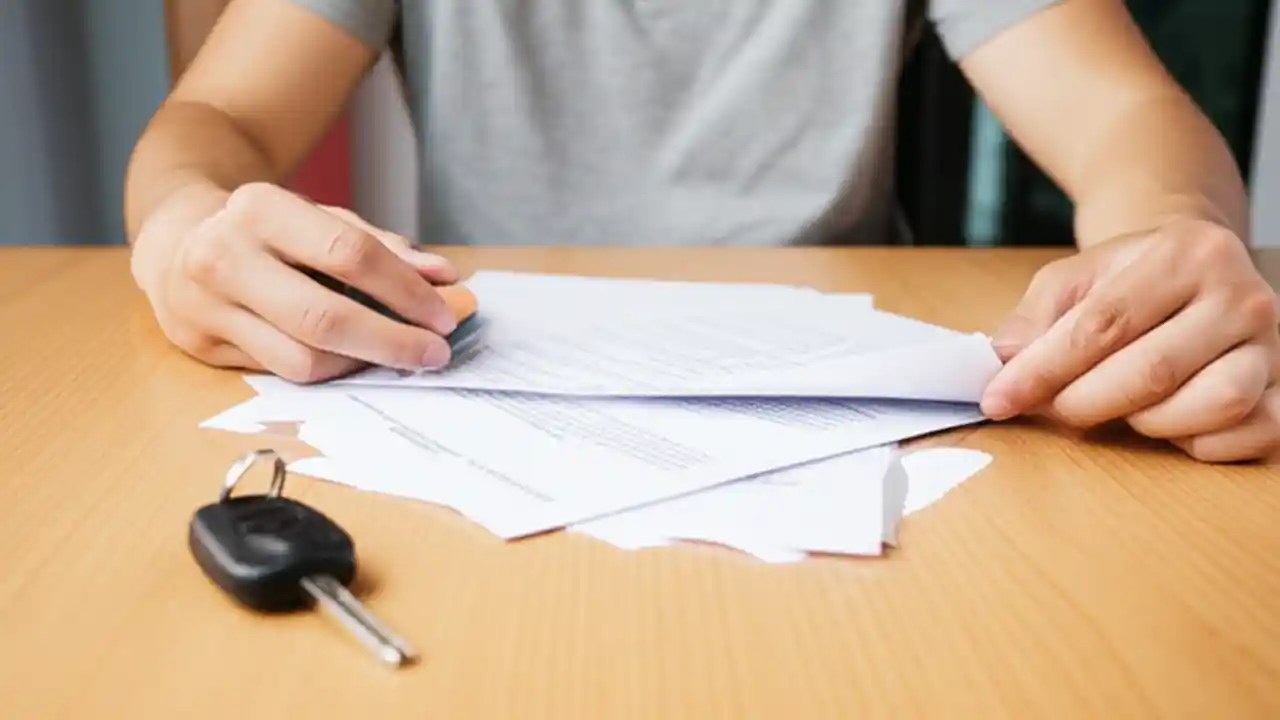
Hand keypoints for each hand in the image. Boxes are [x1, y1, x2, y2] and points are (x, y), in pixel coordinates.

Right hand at [130, 182, 459, 381]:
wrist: (175, 240)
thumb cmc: (265, 231)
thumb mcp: (320, 220)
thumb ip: (383, 247)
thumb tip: (444, 278)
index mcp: (260, 208)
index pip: (348, 254)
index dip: (405, 290)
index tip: (444, 314)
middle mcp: (224, 255)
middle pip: (325, 317)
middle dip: (392, 341)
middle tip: (435, 353)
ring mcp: (204, 305)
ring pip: (303, 358)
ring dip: (363, 363)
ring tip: (396, 355)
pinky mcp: (198, 345)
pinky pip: (283, 372)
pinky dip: (329, 369)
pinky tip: (352, 359)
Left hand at [982, 218, 1279, 461]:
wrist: (1195, 270)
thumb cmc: (1127, 281)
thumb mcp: (1072, 279)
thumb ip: (1034, 319)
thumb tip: (1005, 363)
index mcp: (1185, 253)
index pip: (1103, 325)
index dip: (1043, 370)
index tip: (998, 399)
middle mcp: (1241, 295)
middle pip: (1153, 371)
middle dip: (1083, 403)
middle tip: (1051, 410)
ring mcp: (1272, 344)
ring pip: (1212, 405)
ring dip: (1148, 423)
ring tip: (1120, 407)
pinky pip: (1250, 434)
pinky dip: (1199, 442)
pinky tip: (1167, 422)